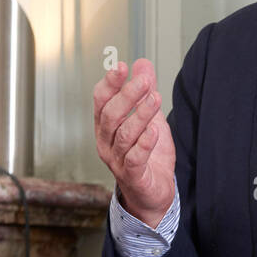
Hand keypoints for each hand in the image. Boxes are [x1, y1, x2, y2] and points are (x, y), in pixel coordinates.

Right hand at [93, 57, 175, 226]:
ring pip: (124, 135)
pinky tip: (155, 131)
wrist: (153, 194)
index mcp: (106, 126)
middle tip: (144, 81)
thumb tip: (142, 63)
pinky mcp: (132, 176)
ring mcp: (117, 160)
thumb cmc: (148, 155)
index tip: (121, 66)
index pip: (101, 101)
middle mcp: (106, 142)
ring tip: (155, 99)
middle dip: (127, 96)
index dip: (110, 83)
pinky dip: (144, 144)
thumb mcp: (149, 118)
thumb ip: (144, 92)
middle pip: (110, 115)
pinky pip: (135, 158)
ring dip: (140, 115)